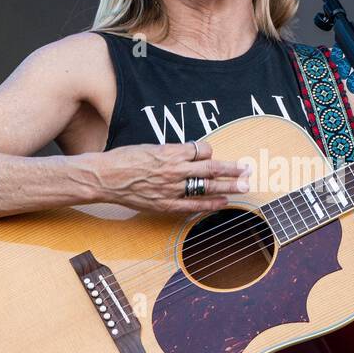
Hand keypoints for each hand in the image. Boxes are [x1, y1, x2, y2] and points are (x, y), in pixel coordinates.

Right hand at [83, 140, 250, 213]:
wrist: (105, 177)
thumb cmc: (125, 159)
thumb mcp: (150, 147)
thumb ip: (172, 152)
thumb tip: (190, 155)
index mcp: (171, 152)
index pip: (202, 150)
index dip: (210, 153)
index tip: (212, 156)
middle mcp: (175, 170)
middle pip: (212, 169)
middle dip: (232, 170)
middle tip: (248, 170)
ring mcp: (171, 188)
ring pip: (207, 187)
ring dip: (228, 187)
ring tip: (244, 186)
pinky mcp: (165, 204)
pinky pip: (194, 205)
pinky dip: (210, 204)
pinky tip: (223, 202)